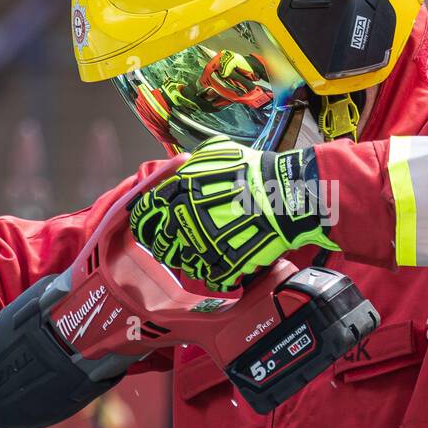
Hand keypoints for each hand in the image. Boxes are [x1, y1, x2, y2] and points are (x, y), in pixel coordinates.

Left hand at [128, 136, 336, 289]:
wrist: (282, 193)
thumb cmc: (252, 169)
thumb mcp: (215, 151)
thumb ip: (192, 162)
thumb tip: (183, 167)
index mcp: (176, 192)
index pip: (145, 213)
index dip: (146, 222)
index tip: (149, 227)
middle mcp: (182, 220)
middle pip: (160, 244)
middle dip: (165, 246)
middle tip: (175, 246)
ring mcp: (201, 244)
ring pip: (183, 263)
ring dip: (190, 260)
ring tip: (202, 255)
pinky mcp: (221, 263)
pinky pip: (208, 276)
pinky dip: (212, 273)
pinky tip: (220, 266)